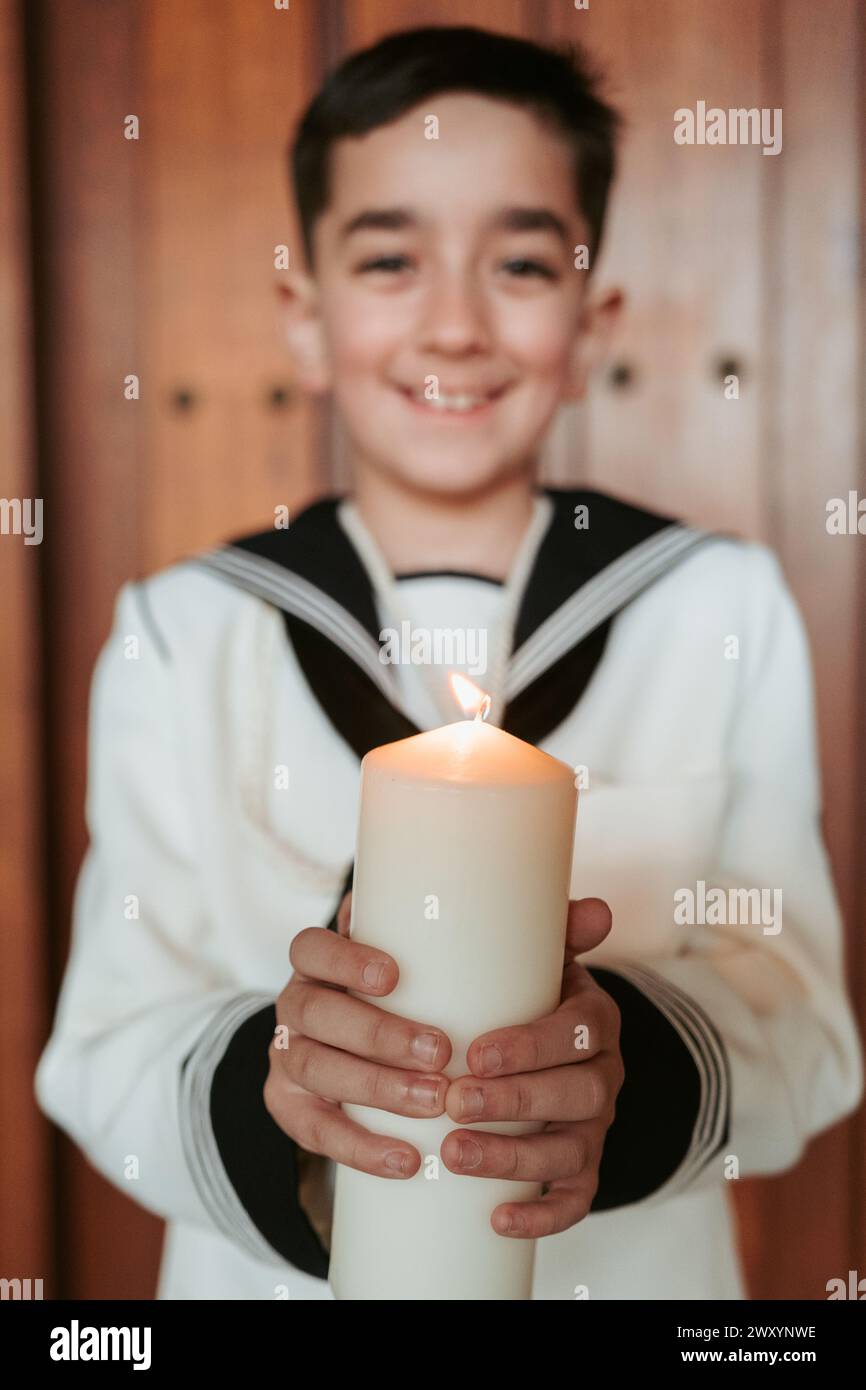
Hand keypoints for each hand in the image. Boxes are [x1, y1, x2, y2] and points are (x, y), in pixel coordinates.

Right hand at [264, 892, 451, 1176]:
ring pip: (316, 1069)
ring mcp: (286, 1057)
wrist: (344, 1048)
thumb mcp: (411, 958)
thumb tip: (544, 907)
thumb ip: (453, 933)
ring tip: (435, 1102)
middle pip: (317, 1014)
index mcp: (316, 964)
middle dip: (379, 1034)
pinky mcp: (289, 1108)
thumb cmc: (400, 994)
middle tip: (440, 1050)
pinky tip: (407, 1159)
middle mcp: (294, 1006)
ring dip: (378, 1089)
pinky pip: (316, 1131)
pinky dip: (361, 1147)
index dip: (345, 960)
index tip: (394, 976)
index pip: (311, 949)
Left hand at [439, 897, 623, 1238]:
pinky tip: (496, 1219)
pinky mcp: (582, 1171)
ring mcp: (594, 1128)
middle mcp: (603, 1075)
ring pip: (571, 1152)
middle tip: (454, 1101)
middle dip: (515, 1101)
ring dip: (513, 1158)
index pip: (578, 1031)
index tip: (475, 1051)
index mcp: (592, 1019)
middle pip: (576, 1095)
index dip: (531, 1045)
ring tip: (454, 1155)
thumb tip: (593, 907)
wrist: (546, 1046)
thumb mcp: (535, 956)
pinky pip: (575, 1201)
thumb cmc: (522, 995)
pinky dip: (541, 1216)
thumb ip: (547, 925)